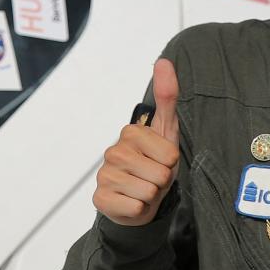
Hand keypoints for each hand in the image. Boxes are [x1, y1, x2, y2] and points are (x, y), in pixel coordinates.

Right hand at [93, 58, 181, 225]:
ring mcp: (104, 176)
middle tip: (152, 178)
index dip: (170, 163)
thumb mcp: (166, 130)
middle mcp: (112, 151)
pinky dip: (137, 210)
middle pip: (159, 174)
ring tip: (142, 189)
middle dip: (161, 181)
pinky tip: (130, 202)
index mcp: (129, 133)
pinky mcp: (99, 199)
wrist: (138, 199)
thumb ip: (167, 96)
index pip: (169, 155)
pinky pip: (133, 208)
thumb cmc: (154, 164)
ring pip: (147, 192)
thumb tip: (163, 60)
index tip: (160, 161)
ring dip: (150, 196)